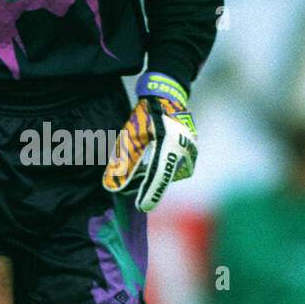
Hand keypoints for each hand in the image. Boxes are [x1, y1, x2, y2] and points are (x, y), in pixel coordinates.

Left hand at [102, 72, 196, 211]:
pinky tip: (149, 168)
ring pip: (170, 172)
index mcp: (169, 143)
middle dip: (149, 185)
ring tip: (137, 178)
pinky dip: (162, 169)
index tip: (141, 208)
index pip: (158, 176)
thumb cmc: (146, 113)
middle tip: (132, 189)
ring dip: (155, 177)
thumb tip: (112, 186)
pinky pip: (176, 166)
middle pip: (164, 176)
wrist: (168, 95)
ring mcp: (191, 150)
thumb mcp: (132, 136)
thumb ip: (123, 162)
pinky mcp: (193, 151)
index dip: (149, 194)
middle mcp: (184, 148)